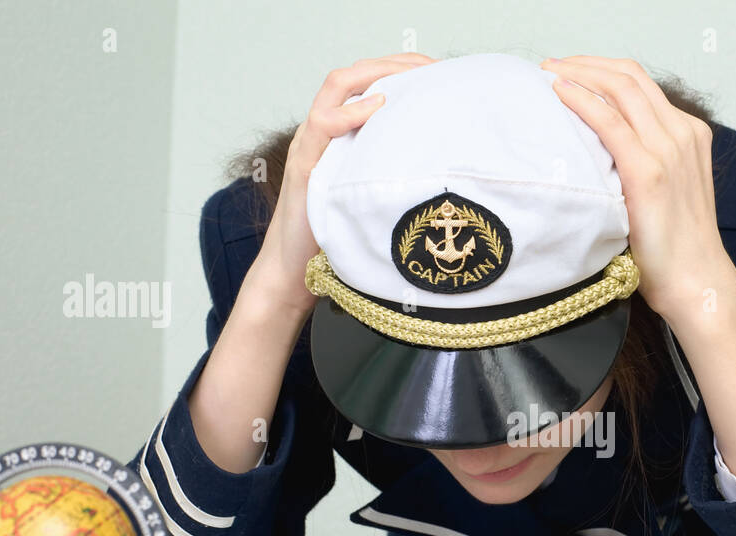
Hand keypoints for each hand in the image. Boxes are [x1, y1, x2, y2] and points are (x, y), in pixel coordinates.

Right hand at [250, 53, 438, 318]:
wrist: (295, 272)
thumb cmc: (337, 238)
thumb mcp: (372, 197)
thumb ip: (391, 174)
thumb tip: (441, 170)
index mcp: (339, 136)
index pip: (366, 84)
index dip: (400, 70)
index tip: (438, 72)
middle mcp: (322, 132)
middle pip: (353, 76)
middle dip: (394, 63)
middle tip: (432, 66)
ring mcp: (310, 146)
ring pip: (336, 88)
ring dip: (375, 73)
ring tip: (409, 74)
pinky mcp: (304, 168)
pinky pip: (323, 126)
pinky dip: (351, 112)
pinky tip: (378, 106)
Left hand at [540, 55, 729, 322]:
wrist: (695, 280)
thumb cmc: (674, 248)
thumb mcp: (666, 194)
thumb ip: (645, 165)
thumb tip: (600, 157)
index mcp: (689, 135)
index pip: (641, 84)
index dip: (602, 70)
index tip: (571, 72)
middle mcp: (682, 134)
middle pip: (630, 76)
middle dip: (586, 63)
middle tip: (551, 65)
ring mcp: (668, 150)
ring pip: (620, 89)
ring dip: (579, 73)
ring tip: (548, 72)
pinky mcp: (648, 172)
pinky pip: (610, 121)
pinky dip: (582, 100)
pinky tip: (559, 93)